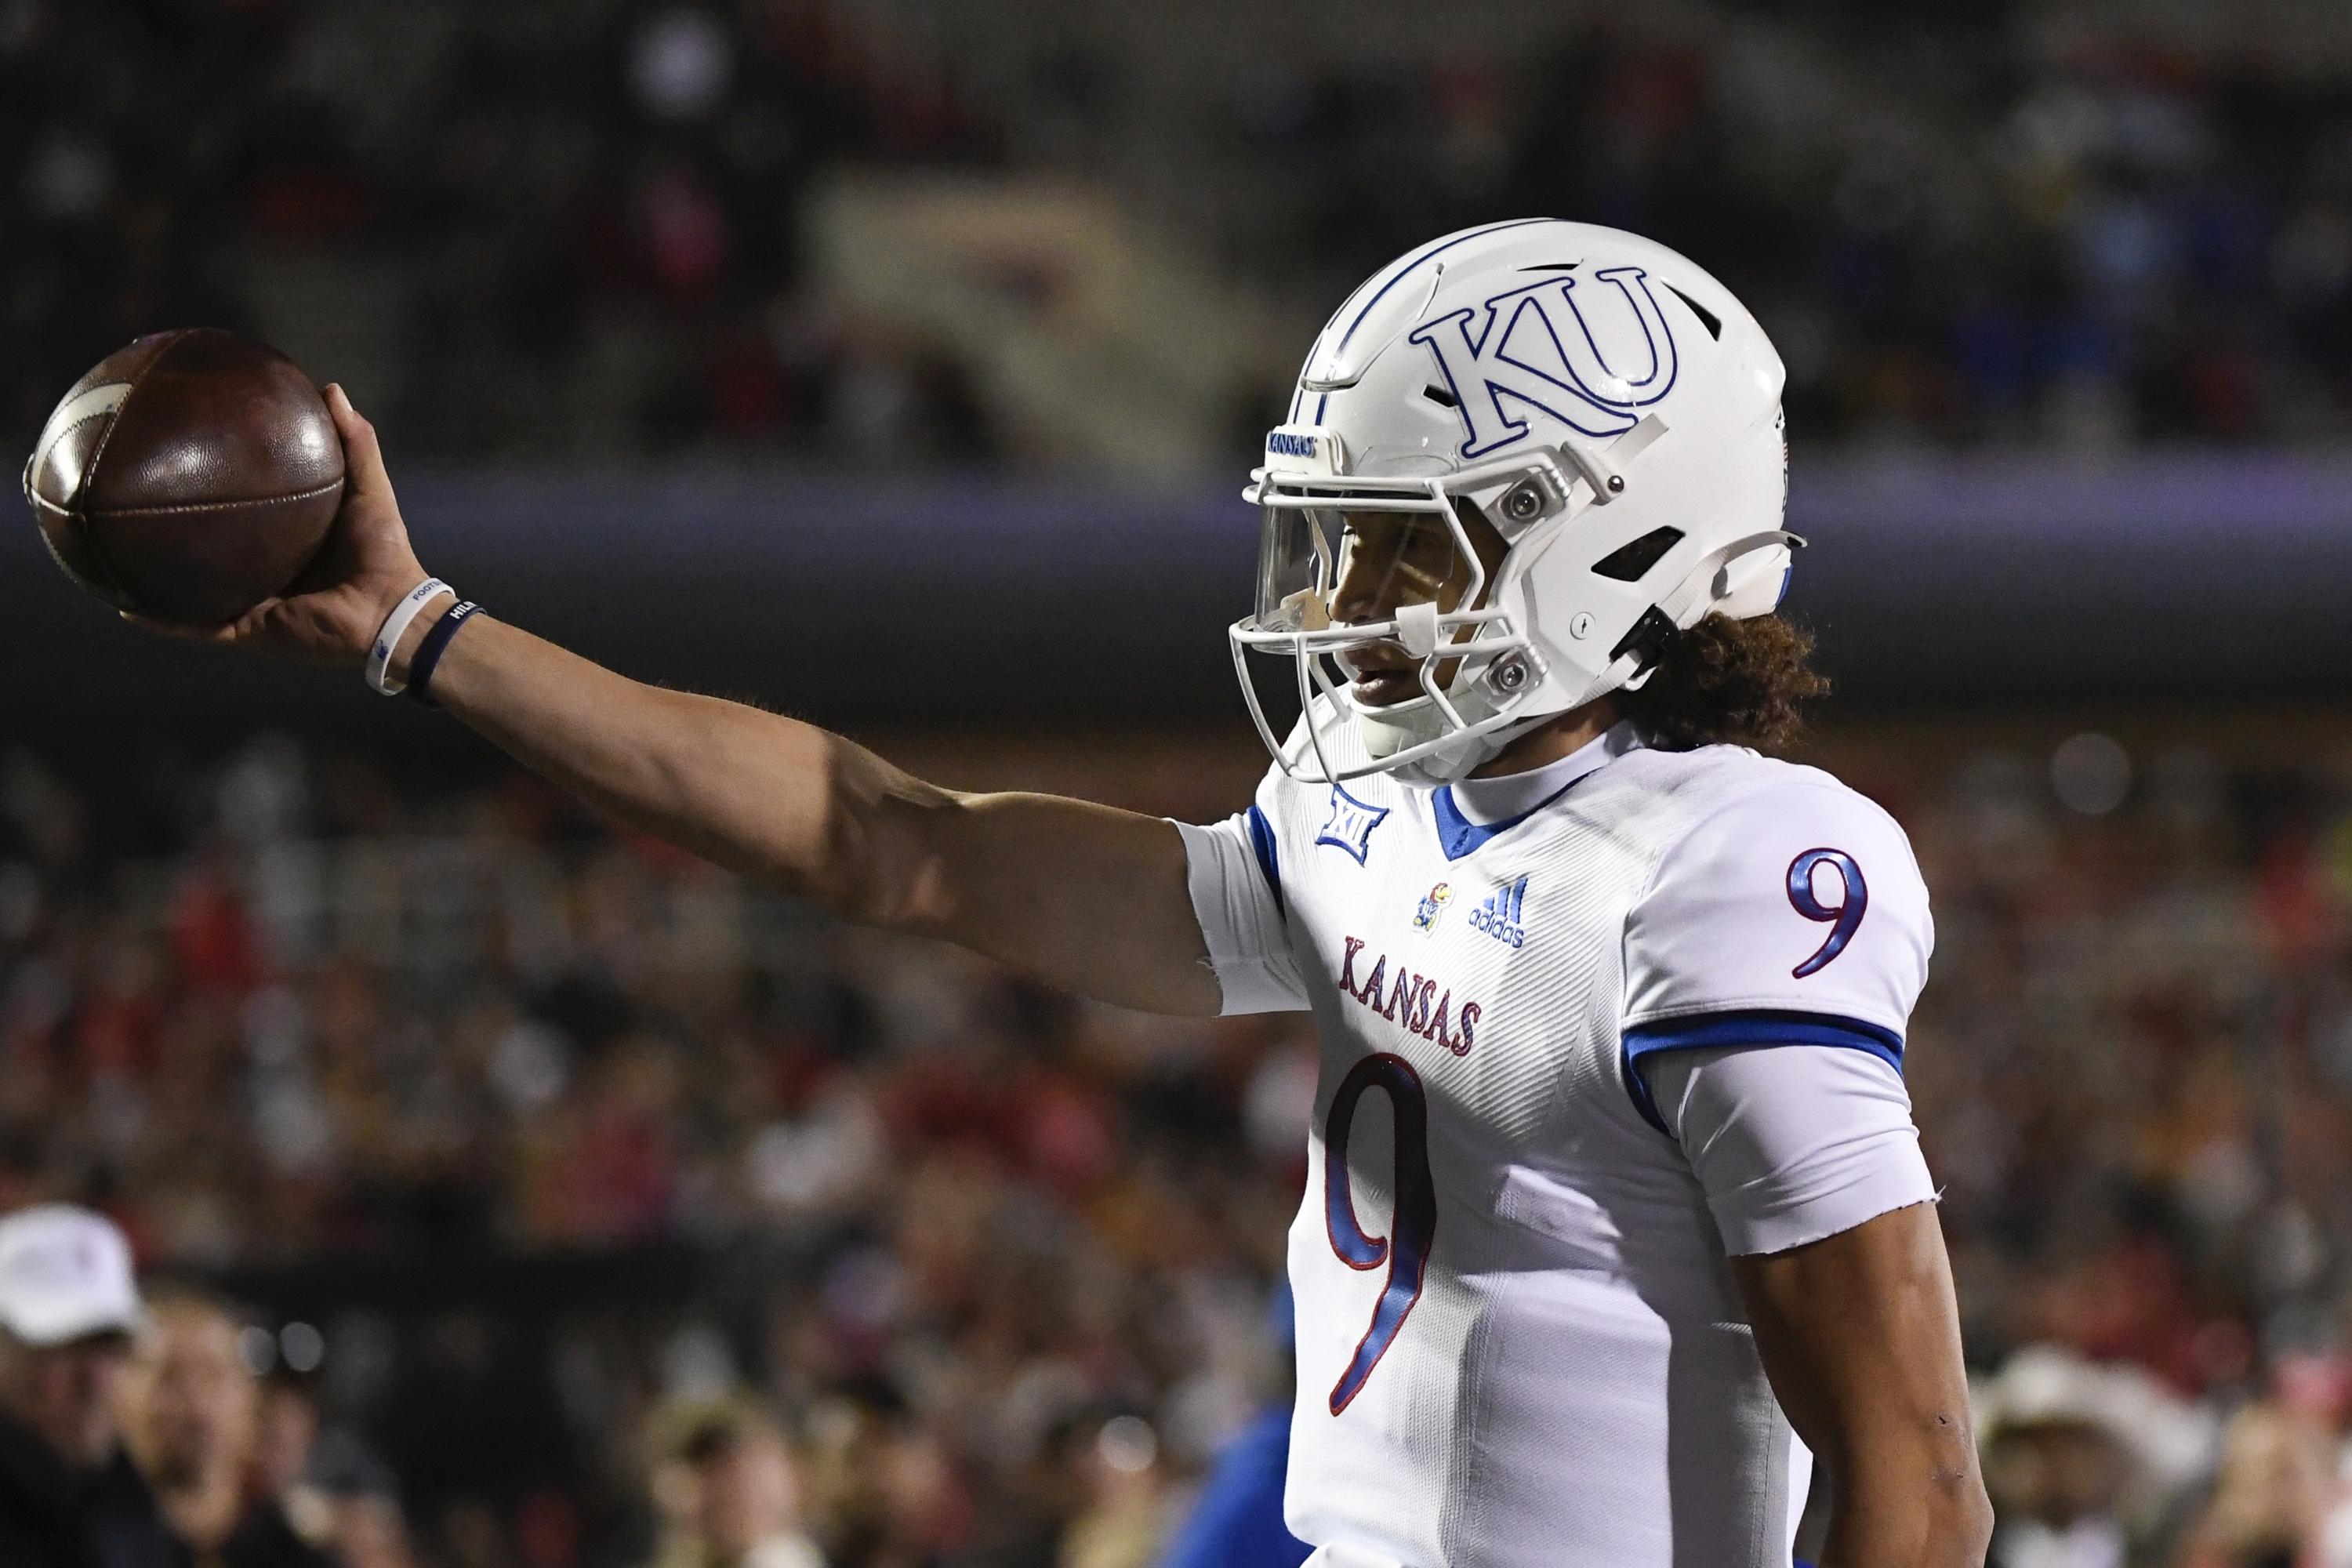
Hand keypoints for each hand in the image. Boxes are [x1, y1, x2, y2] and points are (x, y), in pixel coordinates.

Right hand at [129, 384, 429, 666]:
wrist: (388, 609)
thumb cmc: (382, 550)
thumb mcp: (367, 487)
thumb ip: (354, 442)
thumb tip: (330, 389)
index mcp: (289, 543)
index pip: (244, 515)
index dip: (219, 493)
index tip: (190, 464)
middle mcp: (266, 573)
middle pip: (213, 552)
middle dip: (178, 535)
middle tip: (141, 503)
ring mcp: (253, 604)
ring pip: (195, 591)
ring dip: (161, 578)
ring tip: (119, 555)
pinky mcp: (247, 630)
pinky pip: (196, 627)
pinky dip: (163, 620)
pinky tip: (127, 607)